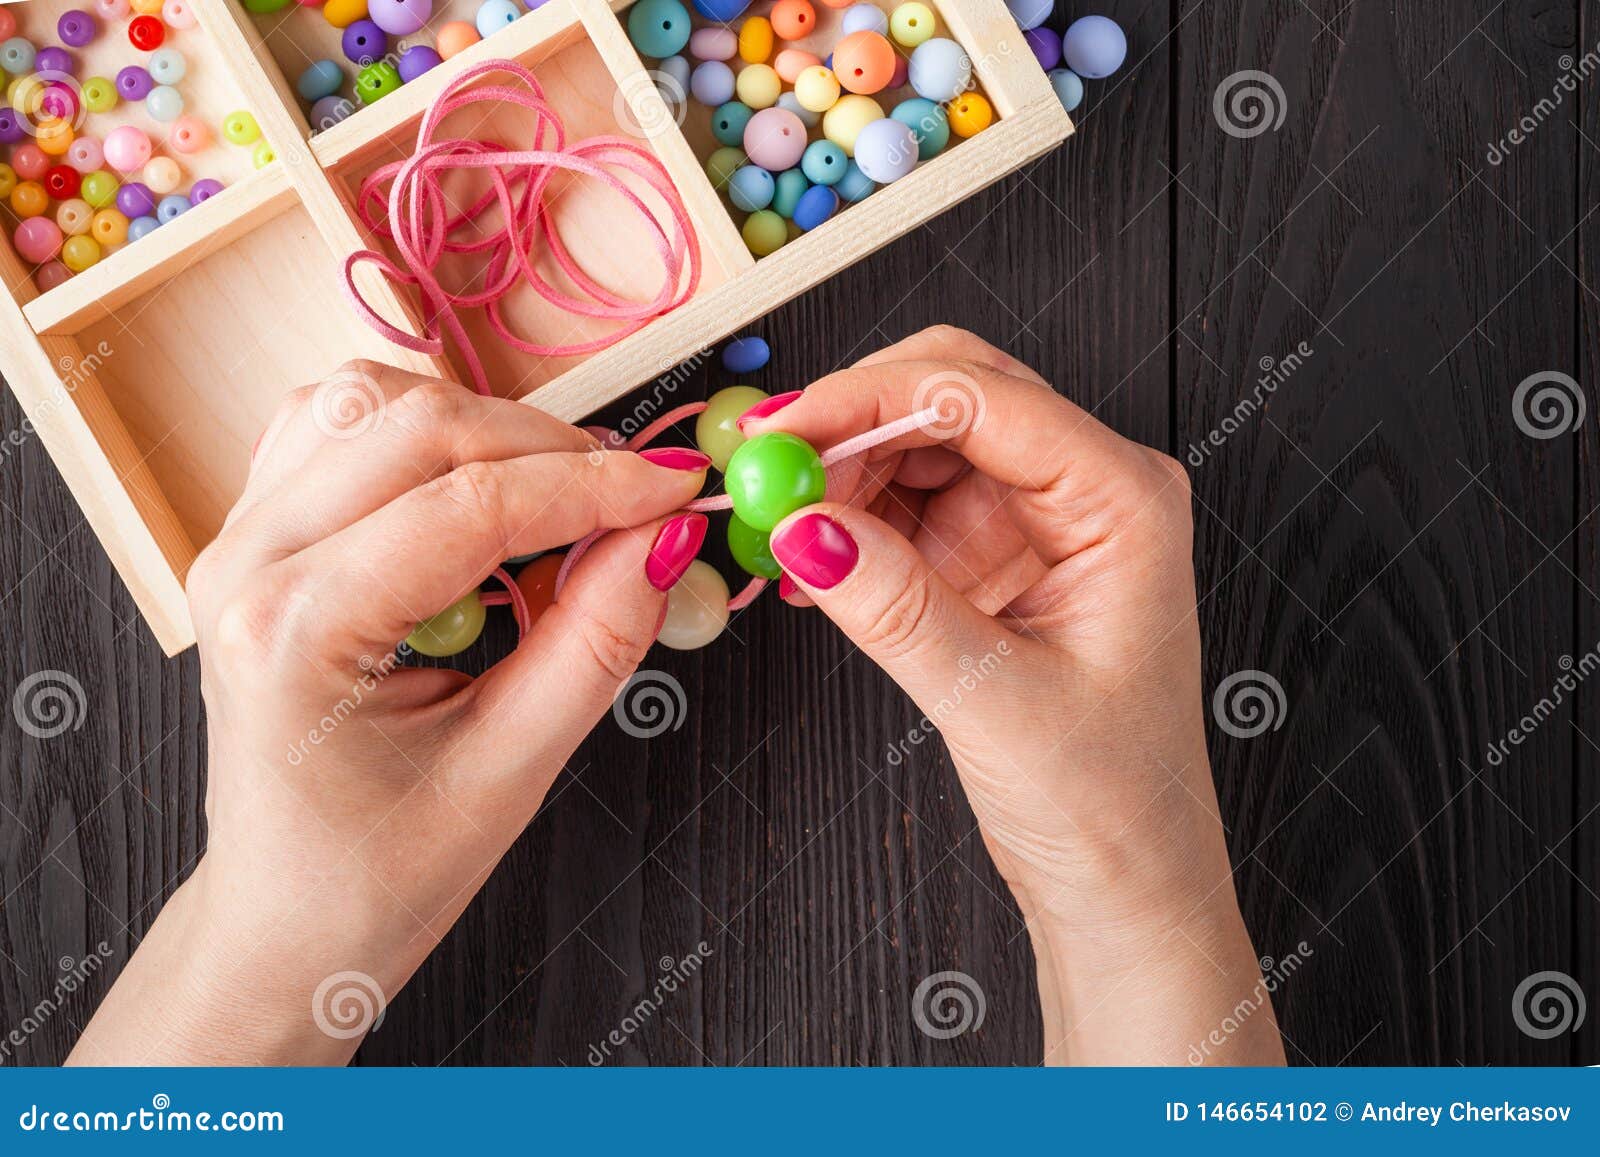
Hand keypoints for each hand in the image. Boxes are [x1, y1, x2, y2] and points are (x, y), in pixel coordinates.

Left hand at [70, 362, 709, 1064]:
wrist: (282, 922)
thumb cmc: (380, 873)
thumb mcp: (511, 771)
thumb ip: (594, 641)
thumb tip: (663, 536)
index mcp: (297, 629)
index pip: (469, 505)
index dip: (594, 486)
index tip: (679, 490)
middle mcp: (248, 563)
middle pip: (420, 426)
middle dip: (549, 446)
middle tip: (635, 499)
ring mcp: (238, 539)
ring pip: (372, 402)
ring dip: (483, 428)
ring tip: (556, 497)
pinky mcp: (254, 535)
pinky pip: (338, 428)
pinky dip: (423, 435)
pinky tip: (474, 491)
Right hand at [743, 327, 1283, 1064]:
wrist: (1127, 886)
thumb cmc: (1111, 804)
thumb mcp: (996, 702)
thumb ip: (898, 607)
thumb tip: (806, 525)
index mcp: (1122, 501)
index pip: (982, 401)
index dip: (868, 400)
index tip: (780, 432)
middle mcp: (1085, 492)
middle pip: (950, 399)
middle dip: (850, 424)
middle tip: (765, 470)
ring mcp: (1039, 523)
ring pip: (920, 446)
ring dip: (843, 474)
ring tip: (782, 527)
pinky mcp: (997, 559)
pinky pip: (910, 508)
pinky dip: (854, 521)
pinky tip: (812, 559)